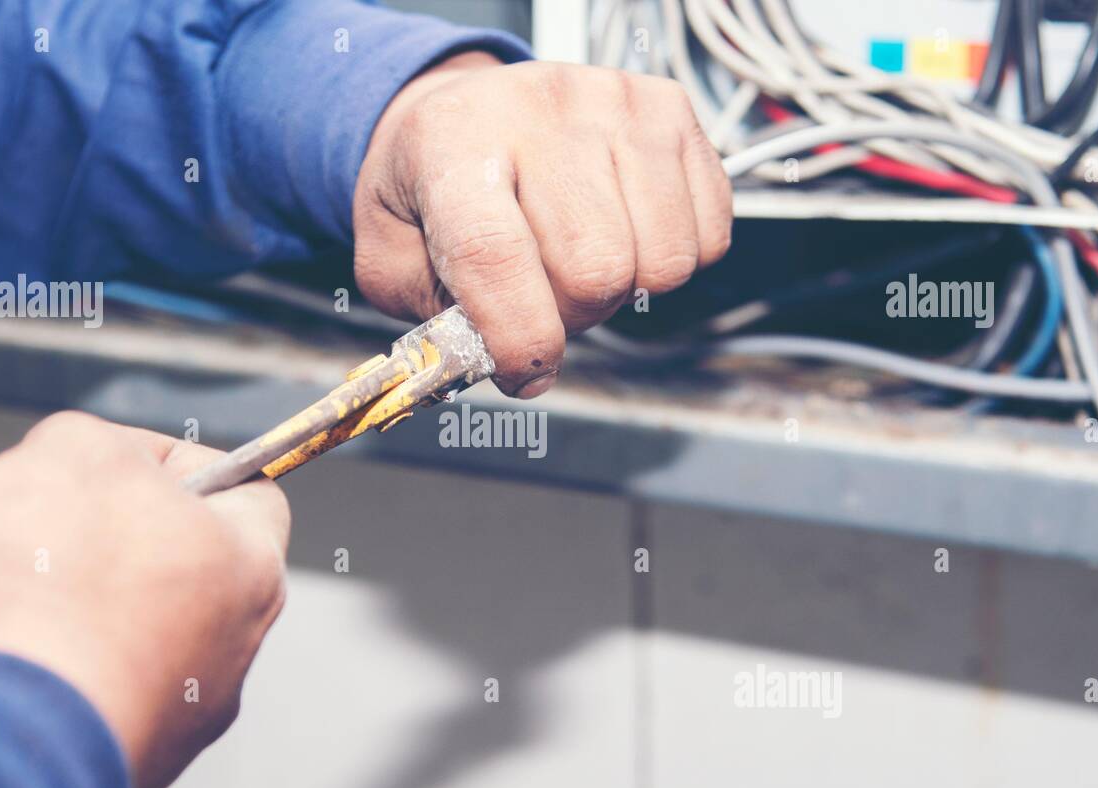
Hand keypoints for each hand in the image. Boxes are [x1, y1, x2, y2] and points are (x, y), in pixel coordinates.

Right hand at [0, 412, 289, 787]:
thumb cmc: (55, 590)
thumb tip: (92, 462)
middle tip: (13, 522)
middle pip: (149, 562)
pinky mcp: (104, 764)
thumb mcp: (74, 452)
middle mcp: (227, 654)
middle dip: (68, 533)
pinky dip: (0, 663)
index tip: (114, 460)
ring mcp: (168, 717)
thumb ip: (98, 443)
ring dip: (16, 596)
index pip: (244, 490)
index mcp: (250, 571)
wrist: (7, 739)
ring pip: (84, 628)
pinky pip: (51, 691)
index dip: (176, 461)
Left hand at [354, 54, 731, 397]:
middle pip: (596, 268)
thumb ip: (436, 325)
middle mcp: (537, 109)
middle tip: (544, 301)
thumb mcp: (390, 258)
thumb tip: (499, 365)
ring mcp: (613, 102)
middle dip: (574, 316)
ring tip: (581, 261)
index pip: (495, 254)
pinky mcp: (669, 110)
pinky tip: (625, 233)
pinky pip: (707, 233)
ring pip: (663, 259)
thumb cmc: (432, 184)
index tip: (523, 375)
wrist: (465, 111)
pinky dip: (671, 259)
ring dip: (627, 289)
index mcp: (452, 144)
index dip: (518, 338)